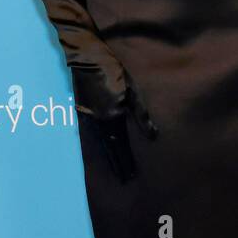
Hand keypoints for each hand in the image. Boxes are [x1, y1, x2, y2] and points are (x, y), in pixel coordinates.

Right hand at [72, 66, 157, 183]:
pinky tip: (101, 150)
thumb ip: (141, 115)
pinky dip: (99, 144)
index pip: (121, 145)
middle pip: (111, 147)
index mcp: (114, 117)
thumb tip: (153, 135)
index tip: (130, 175)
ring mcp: (90, 117)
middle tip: (125, 179)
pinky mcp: (83, 111)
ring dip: (109, 156)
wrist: (87, 59)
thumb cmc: (114, 71)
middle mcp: (101, 121)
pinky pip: (92, 133)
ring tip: (115, 170)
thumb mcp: (133, 90)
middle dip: (118, 163)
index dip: (126, 160)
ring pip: (101, 141)